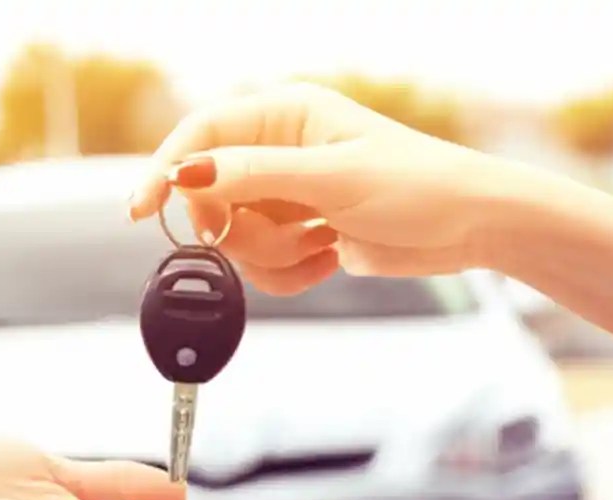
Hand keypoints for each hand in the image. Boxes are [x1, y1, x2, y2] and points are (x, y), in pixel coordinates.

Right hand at [128, 82, 528, 294]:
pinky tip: (331, 256)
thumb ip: (252, 174)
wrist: (472, 228)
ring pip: (234, 239)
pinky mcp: (297, 232)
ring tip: (323, 242)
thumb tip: (186, 173)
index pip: (200, 136)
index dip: (165, 170)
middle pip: (210, 198)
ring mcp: (285, 195)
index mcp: (284, 114)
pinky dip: (289, 273)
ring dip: (273, 255)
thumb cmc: (419, 185)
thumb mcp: (332, 177)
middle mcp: (277, 151)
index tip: (140, 209)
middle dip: (241, 230)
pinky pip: (261, 265)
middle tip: (289, 231)